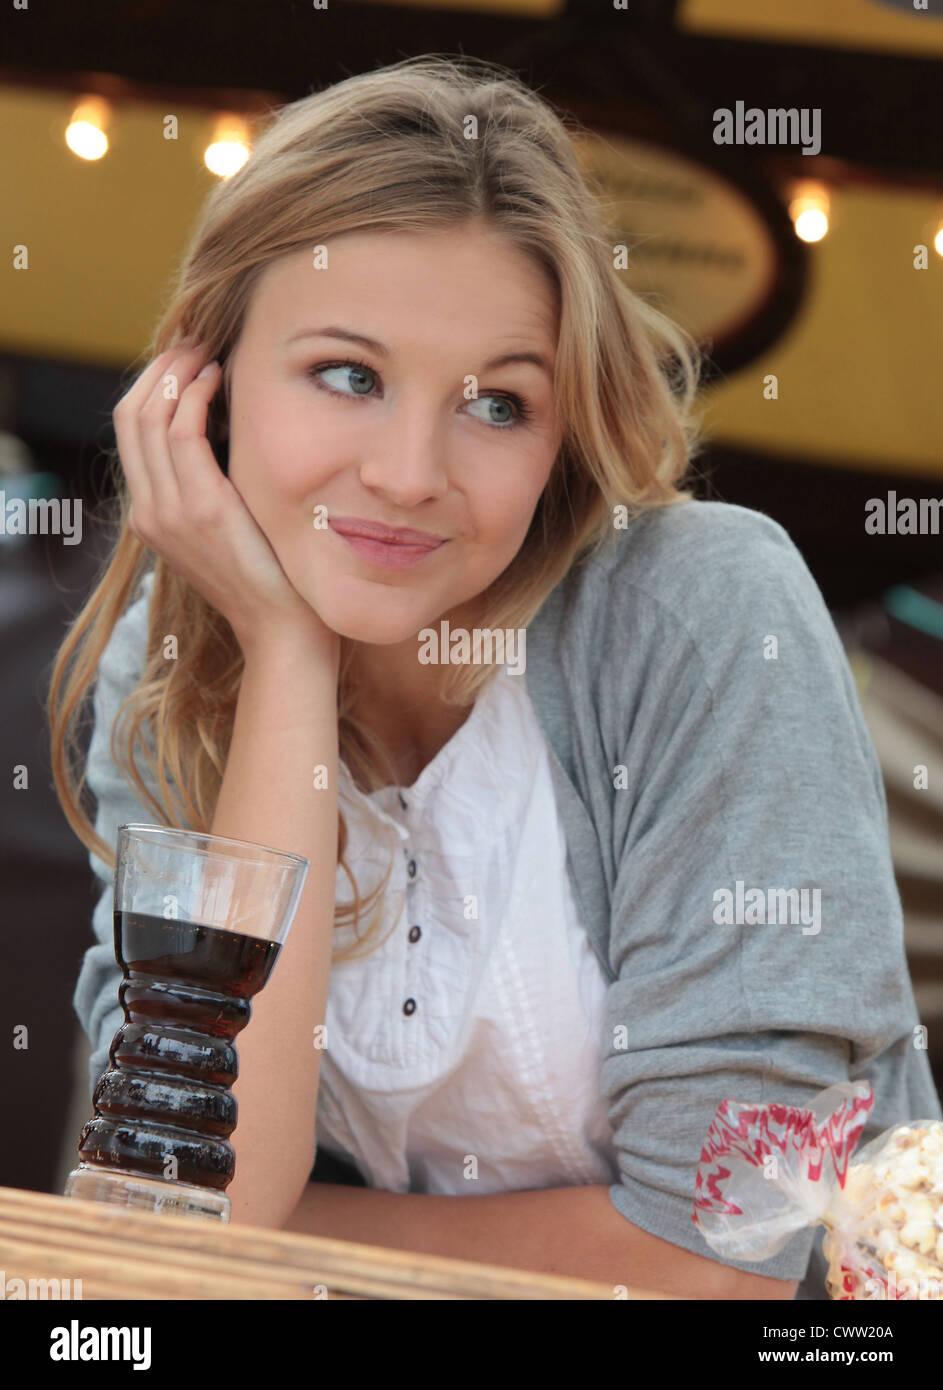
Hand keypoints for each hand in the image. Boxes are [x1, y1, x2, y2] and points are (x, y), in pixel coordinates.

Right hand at [113, 340, 339, 665]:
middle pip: (130, 415)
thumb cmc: (271, 576)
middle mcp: (150, 512)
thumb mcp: (230, 526)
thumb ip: (213, 485)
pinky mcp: (202, 510)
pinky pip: (183, 433)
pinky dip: (196, 395)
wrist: (282, 629)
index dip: (153, 384)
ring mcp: (169, 512)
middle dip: (161, 369)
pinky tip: (220, 380)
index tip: (188, 360)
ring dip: (179, 373)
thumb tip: (226, 430)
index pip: (131, 430)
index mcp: (151, 515)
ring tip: (210, 353)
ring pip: (150, 416)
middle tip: (196, 343)